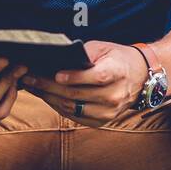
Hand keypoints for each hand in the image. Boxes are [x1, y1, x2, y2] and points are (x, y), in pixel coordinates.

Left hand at [19, 40, 148, 123]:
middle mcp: (115, 95)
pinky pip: (75, 116)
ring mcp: (109, 111)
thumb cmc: (118, 58)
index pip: (96, 77)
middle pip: (78, 94)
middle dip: (49, 86)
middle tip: (30, 78)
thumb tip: (56, 59)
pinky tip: (46, 97)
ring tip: (33, 87)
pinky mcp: (103, 120)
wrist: (140, 76)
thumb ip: (83, 54)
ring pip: (73, 107)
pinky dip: (58, 107)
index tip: (56, 75)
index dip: (75, 77)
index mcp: (117, 73)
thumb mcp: (103, 48)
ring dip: (49, 98)